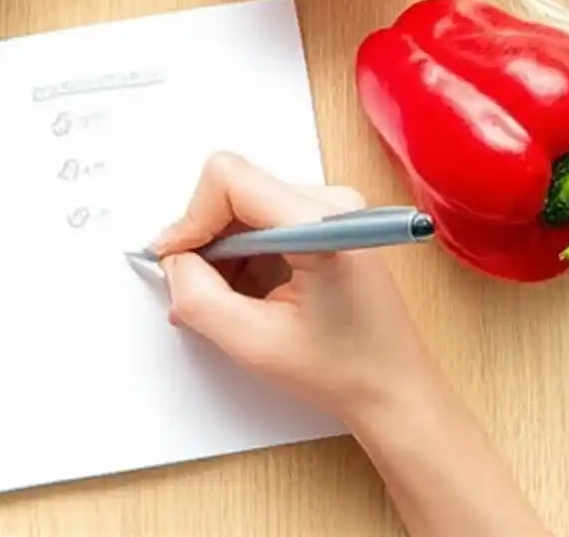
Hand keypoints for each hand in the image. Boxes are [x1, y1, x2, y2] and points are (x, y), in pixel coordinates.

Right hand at [151, 152, 439, 423]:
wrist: (394, 390)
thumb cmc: (342, 371)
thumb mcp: (252, 343)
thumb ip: (197, 296)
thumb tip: (174, 261)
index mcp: (323, 226)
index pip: (229, 179)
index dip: (191, 218)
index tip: (176, 261)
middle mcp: (332, 204)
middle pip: (234, 192)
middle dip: (205, 241)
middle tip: (197, 292)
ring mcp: (332, 210)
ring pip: (242, 207)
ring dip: (222, 253)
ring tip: (228, 304)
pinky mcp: (326, 223)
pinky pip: (261, 221)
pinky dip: (241, 257)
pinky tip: (248, 297)